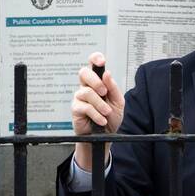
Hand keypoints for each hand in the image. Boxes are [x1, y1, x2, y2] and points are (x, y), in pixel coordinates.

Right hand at [72, 52, 123, 170]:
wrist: (105, 136)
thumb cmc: (110, 117)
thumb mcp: (118, 102)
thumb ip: (113, 88)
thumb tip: (107, 74)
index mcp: (98, 82)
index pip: (92, 65)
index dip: (95, 59)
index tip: (101, 60)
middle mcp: (86, 87)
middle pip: (83, 73)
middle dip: (95, 81)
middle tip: (104, 92)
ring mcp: (80, 97)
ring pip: (87, 92)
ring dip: (100, 104)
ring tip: (107, 113)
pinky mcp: (76, 109)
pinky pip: (85, 107)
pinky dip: (96, 114)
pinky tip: (102, 120)